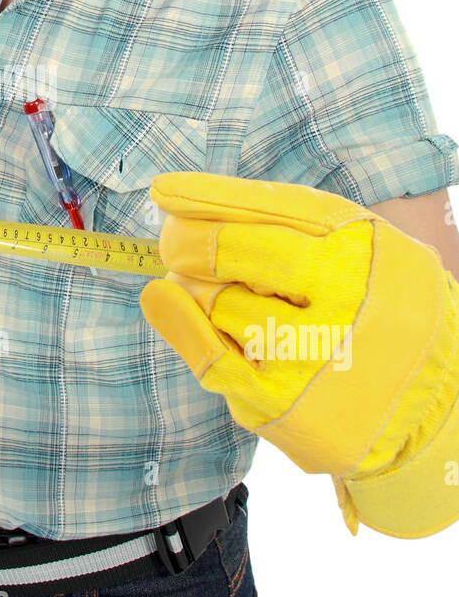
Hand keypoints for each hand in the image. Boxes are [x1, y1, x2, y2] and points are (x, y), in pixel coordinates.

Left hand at [138, 172, 458, 537]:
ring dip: (199, 292)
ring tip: (208, 288)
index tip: (164, 191)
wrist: (435, 404)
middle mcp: (343, 297)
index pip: (267, 209)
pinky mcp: (286, 404)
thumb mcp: (359, 247)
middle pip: (231, 252)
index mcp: (362, 247)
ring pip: (217, 305)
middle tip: (173, 239)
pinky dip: (180, 326)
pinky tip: (164, 303)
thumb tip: (185, 203)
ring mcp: (313, 355)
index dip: (204, 197)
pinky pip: (211, 360)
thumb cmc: (382, 308)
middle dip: (188, 241)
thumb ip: (286, 219)